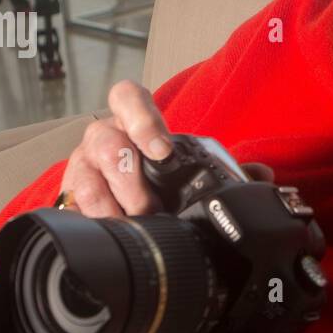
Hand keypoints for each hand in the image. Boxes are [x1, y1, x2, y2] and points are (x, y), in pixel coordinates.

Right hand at [60, 79, 271, 217]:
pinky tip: (106, 234)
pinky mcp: (70, 199)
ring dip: (109, 205)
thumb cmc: (159, 177)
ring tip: (131, 225)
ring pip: (85, 178)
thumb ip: (227, 167)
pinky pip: (71, 208)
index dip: (141, 118)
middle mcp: (103, 140)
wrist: (128, 203)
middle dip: (129, 178)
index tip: (160, 150)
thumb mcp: (190, 168)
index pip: (127, 97)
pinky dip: (89, 223)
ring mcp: (82, 168)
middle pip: (104, 143)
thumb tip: (262, 175)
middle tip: (150, 206)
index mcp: (133, 122)